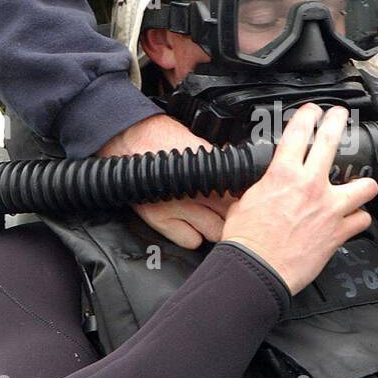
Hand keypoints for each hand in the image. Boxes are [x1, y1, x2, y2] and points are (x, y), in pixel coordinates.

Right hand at [93, 112, 237, 247]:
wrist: (128, 138)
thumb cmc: (161, 135)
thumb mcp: (198, 141)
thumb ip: (220, 159)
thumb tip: (240, 167)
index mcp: (210, 169)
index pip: (243, 193)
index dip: (249, 197)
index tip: (248, 198)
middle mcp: (197, 191)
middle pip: (234, 216)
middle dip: (236, 214)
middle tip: (228, 208)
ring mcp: (179, 207)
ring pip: (216, 232)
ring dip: (217, 226)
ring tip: (210, 215)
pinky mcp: (161, 219)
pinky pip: (191, 241)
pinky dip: (194, 236)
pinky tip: (192, 224)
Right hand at [220, 104, 377, 295]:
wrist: (257, 270)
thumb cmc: (247, 242)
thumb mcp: (246, 202)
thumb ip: (264, 189)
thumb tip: (267, 187)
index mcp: (283, 174)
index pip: (299, 132)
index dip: (308, 115)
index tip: (313, 111)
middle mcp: (310, 186)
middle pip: (332, 142)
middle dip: (338, 122)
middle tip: (341, 116)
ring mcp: (329, 208)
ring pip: (364, 186)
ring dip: (364, 185)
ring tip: (362, 184)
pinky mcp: (338, 232)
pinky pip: (362, 220)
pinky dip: (358, 219)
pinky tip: (354, 220)